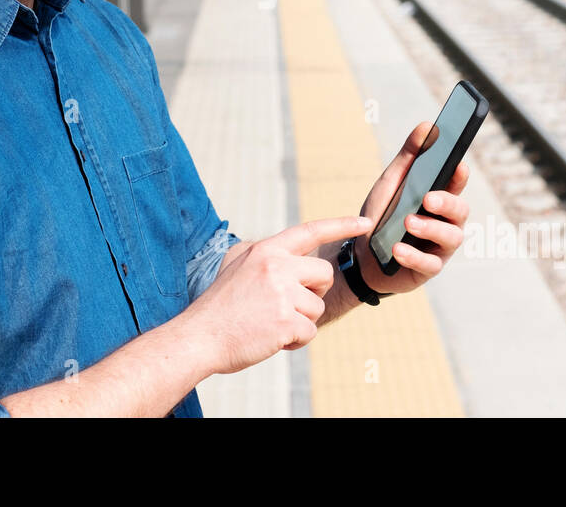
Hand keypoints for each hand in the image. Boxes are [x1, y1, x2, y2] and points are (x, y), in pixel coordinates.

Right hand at [181, 215, 371, 374]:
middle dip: (314, 293)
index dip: (341, 225)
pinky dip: (295, 341)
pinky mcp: (285, 320)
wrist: (199, 337)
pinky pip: (310, 331)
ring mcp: (281, 293)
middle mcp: (276, 266)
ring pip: (317, 307)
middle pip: (324, 274)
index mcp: (266, 251)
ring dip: (300, 321)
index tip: (366, 224)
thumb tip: (286, 253)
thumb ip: (262, 255)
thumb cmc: (217, 307)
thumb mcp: (235, 265)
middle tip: (289, 305)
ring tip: (271, 324)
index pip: (310, 231)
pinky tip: (272, 338)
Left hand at [353, 121, 470, 295]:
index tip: (458, 164)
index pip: (456, 185)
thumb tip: (427, 125)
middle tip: (428, 198)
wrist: (360, 255)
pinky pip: (429, 264)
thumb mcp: (392, 182)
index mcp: (439, 199)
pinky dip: (413, 256)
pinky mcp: (428, 269)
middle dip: (447, 203)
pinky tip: (397, 249)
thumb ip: (410, 157)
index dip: (460, 176)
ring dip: (430, 229)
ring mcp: (439, 248)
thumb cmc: (382, 214)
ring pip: (451, 238)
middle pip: (460, 211)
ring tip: (408, 223)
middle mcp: (445, 223)